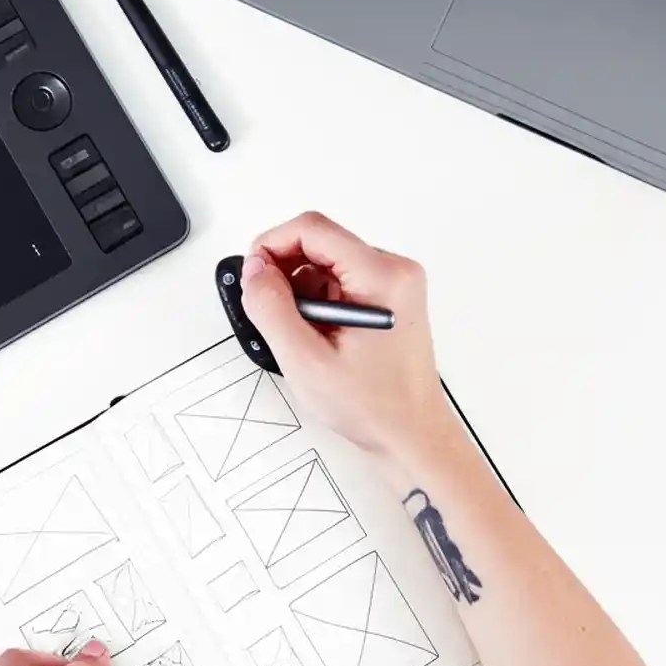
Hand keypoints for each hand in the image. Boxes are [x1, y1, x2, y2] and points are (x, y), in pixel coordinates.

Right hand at [241, 212, 454, 457]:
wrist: (412, 435)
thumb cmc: (375, 406)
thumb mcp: (306, 360)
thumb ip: (271, 308)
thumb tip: (254, 270)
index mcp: (382, 277)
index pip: (313, 229)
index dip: (272, 245)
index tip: (253, 274)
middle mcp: (395, 271)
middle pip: (321, 243)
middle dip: (287, 274)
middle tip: (273, 314)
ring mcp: (395, 285)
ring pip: (328, 264)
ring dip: (303, 292)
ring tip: (305, 336)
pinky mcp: (390, 299)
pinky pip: (342, 282)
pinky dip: (320, 302)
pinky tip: (320, 337)